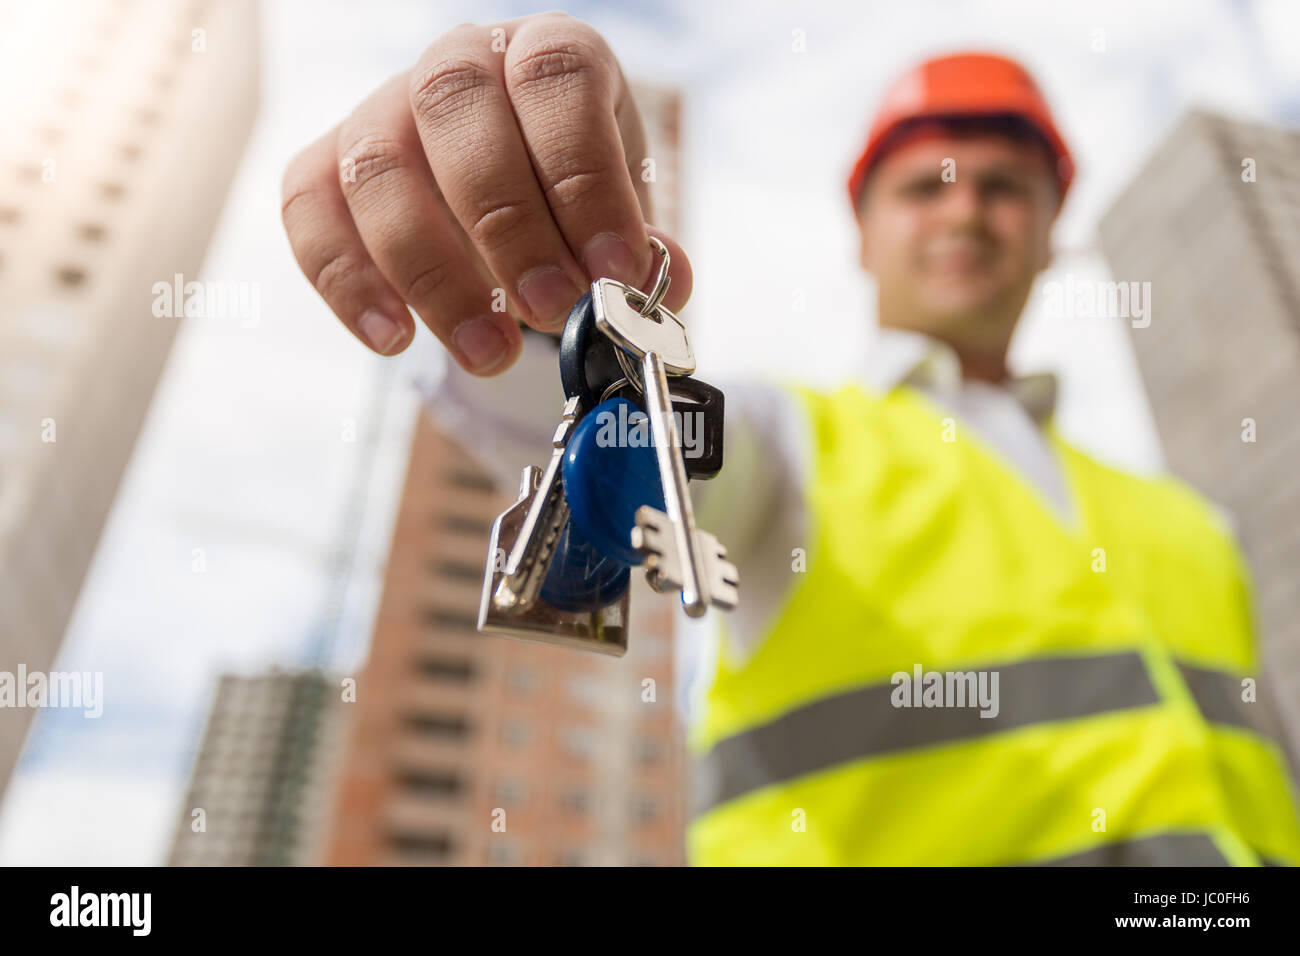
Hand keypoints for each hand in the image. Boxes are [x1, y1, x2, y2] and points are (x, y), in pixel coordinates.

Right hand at [281, 12, 692, 374]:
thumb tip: (666, 284)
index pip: (555, 79)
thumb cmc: (567, 197)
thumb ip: (639, 247)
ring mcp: (381, 109)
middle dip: (509, 226)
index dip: (586, 175)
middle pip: (457, 112)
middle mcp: (456, 65)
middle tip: (552, 312)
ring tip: (490, 352)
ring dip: (433, 273)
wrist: (505, 187)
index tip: (616, 268)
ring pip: (377, 168)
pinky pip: (309, 208)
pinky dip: (346, 280)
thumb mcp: (616, 212)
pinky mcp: (325, 164)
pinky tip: (394, 340)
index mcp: (543, 56)